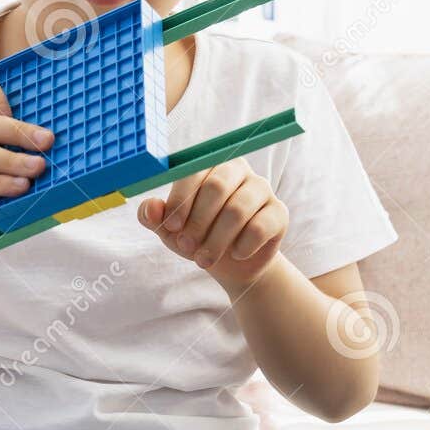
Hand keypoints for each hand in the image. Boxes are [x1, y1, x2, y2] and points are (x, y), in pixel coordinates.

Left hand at [137, 158, 286, 290]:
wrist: (231, 264)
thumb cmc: (197, 237)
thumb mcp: (170, 230)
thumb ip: (155, 217)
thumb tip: (151, 208)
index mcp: (207, 165)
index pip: (193, 171)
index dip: (180, 200)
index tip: (170, 227)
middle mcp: (237, 169)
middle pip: (216, 187)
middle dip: (197, 222)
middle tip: (186, 246)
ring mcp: (261, 188)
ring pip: (237, 210)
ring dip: (216, 240)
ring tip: (203, 259)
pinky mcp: (279, 212)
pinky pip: (259, 227)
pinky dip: (242, 246)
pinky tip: (235, 254)